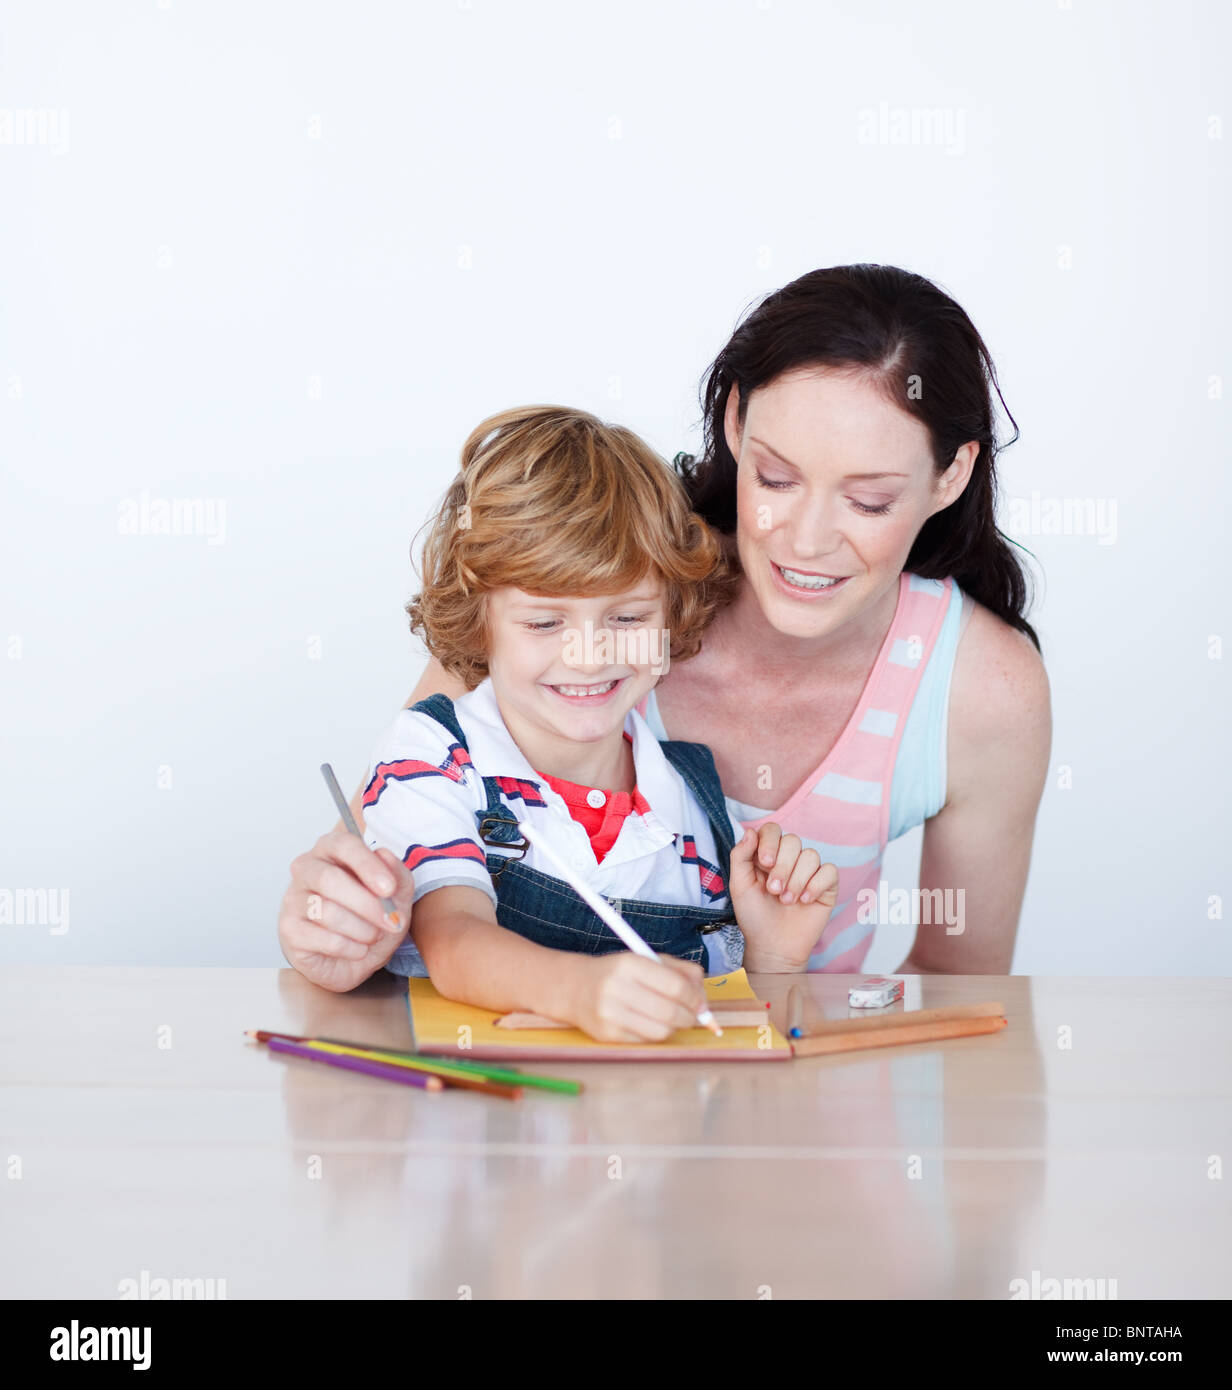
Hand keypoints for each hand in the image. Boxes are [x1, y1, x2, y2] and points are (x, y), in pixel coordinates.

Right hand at [278, 829, 415, 991]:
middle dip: (367, 904)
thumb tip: (385, 856)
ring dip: (362, 929)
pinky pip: (323, 939)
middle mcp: (307, 869)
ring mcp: (294, 899)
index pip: (344, 844)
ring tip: (373, 936)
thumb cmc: (370, 916)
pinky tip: (358, 948)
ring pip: (327, 912)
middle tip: (390, 920)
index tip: (389, 888)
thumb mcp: (396, 894)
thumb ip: (397, 872)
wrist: (353, 957)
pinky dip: (350, 948)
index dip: (368, 866)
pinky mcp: (290, 929)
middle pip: (329, 879)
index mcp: (332, 849)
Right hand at [559, 952, 706, 1041]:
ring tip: (672, 1019)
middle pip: (670, 1011)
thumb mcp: (646, 959)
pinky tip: (651, 1024)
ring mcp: (610, 1014)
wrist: (574, 988)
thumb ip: (679, 972)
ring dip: (675, 1028)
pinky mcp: (606, 1034)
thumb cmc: (617, 973)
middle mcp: (617, 988)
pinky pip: (645, 1041)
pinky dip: (656, 1034)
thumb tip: (703, 1000)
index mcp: (630, 963)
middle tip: (693, 1015)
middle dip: (690, 1017)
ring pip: (661, 1031)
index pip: (675, 986)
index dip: (695, 997)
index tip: (700, 1002)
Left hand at [728, 823, 838, 971]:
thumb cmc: (755, 916)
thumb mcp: (739, 885)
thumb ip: (741, 856)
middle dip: (782, 867)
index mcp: (767, 854)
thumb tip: (751, 831)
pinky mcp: (826, 885)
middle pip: (793, 841)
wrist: (773, 946)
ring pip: (811, 856)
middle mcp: (789, 859)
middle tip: (774, 890)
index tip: (764, 864)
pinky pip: (829, 871)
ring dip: (797, 880)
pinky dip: (816, 885)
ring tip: (787, 900)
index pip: (772, 830)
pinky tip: (805, 901)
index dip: (770, 842)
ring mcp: (809, 871)